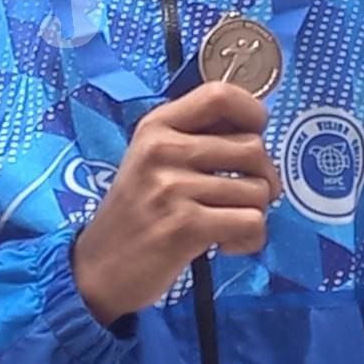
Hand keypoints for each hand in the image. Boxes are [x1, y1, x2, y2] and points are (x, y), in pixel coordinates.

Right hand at [70, 82, 280, 326]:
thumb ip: (194, 138)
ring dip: (254, 214)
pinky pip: (251, 223)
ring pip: (258, 190)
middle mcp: (162, 150)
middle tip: (246, 198)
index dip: (252, 112)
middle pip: (252, 147)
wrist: (99, 269)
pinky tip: (225, 244)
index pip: (219, 94)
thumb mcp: (152, 160)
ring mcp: (172, 188)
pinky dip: (249, 239)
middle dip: (264, 177)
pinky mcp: (185, 226)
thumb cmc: (136, 214)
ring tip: (226, 225)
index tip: (253, 136)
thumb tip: (255, 129)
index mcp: (156, 126)